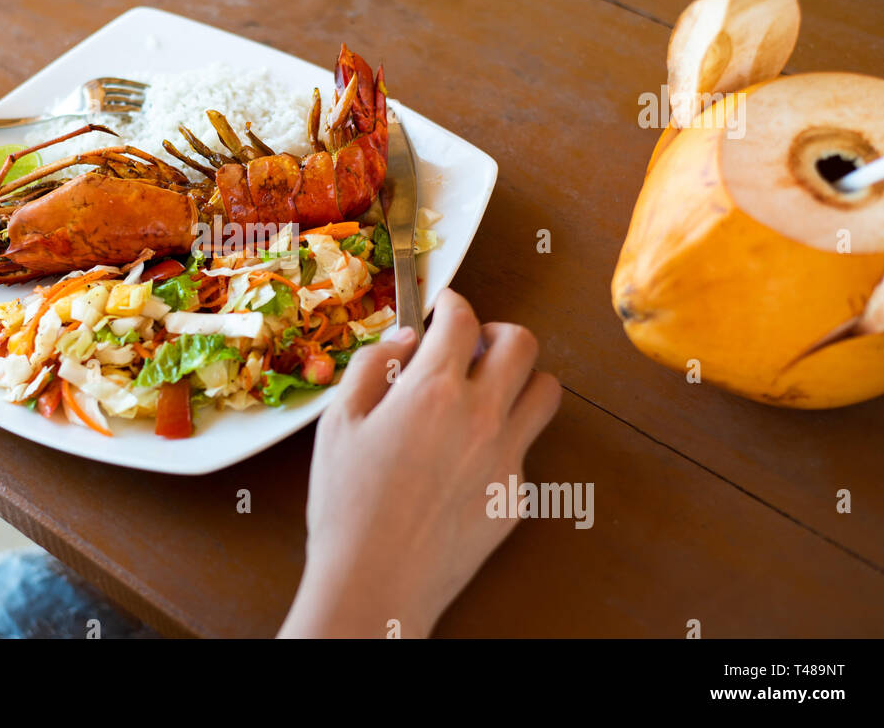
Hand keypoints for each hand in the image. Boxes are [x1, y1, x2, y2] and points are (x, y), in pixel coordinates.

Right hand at [279, 289, 561, 636]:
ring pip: (546, 392)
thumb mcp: (337, 424)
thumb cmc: (347, 506)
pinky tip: (468, 455)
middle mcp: (481, 416)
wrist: (377, 581)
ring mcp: (506, 457)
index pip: (463, 320)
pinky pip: (526, 448)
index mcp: (433, 391)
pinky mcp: (516, 494)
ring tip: (489, 390)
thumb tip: (403, 339)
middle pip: (523, 344)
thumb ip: (372, 368)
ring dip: (521, 379)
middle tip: (473, 345)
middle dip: (498, 332)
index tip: (444, 307)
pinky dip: (506, 436)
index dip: (453, 303)